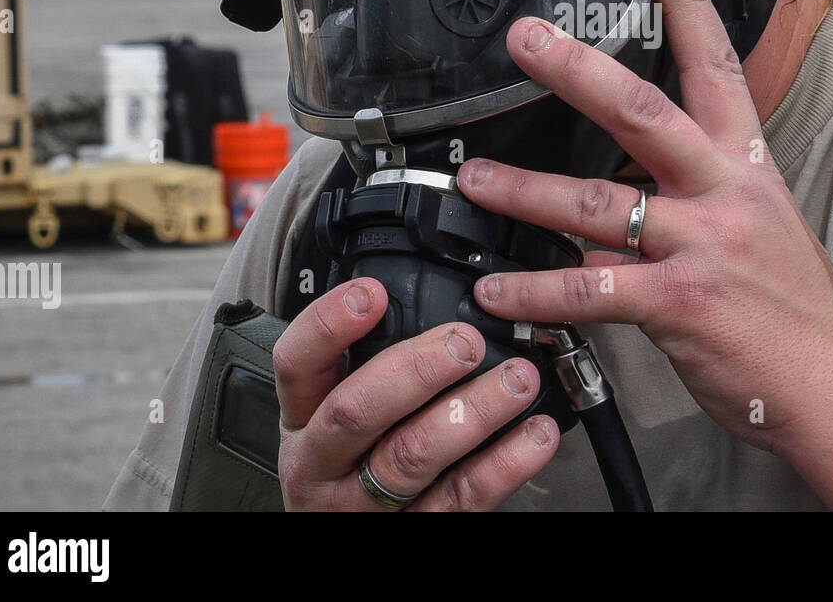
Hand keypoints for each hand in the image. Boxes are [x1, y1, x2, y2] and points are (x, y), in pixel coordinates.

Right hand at [273, 279, 559, 510]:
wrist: (353, 539)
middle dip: (416, 369)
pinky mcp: (414, 531)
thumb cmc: (354, 463)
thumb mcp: (340, 410)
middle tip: (465, 343)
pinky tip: (535, 433)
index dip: (330, 324)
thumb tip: (426, 295)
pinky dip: (506, 463)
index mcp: (304, 417)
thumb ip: (371, 363)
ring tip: (517, 380)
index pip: (297, 363)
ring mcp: (363, 506)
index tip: (374, 293)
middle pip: (355, 410)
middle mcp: (323, 462)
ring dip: (472, 411)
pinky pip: (461, 497)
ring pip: (412, 456)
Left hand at [455, 0, 832, 457]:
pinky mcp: (680, 305)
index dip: (692, 8)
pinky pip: (591, 290)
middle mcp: (724, 193)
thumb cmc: (795, 310)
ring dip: (523, 191)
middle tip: (526, 39)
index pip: (719, 68)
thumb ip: (693, 201)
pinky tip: (496, 290)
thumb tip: (621, 201)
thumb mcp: (761, 229)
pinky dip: (535, 291)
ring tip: (474, 180)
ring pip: (596, 203)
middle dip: (576, 71)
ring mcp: (702, 246)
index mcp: (747, 165)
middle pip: (642, 113)